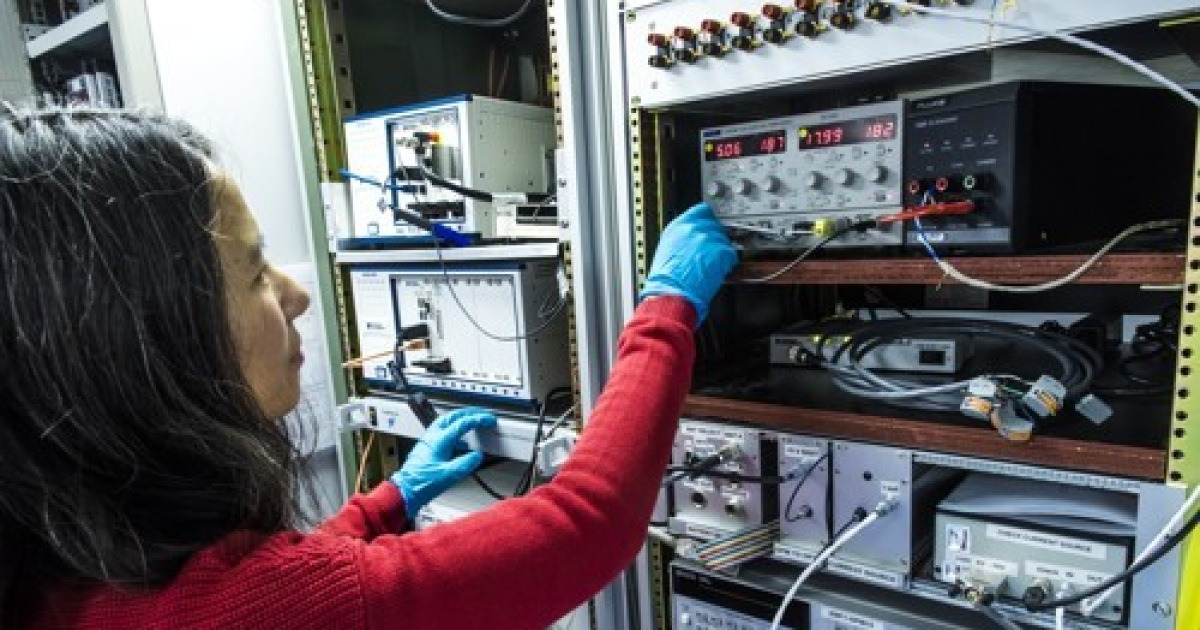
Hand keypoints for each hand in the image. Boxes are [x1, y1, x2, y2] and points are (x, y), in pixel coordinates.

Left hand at [390, 407, 497, 518]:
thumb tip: (477, 456)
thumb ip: (467, 463)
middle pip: (453, 415)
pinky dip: (455, 431)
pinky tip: (460, 442)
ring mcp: (428, 440)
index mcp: (440, 439)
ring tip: (472, 424)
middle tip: (482, 414)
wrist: (405, 491)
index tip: (489, 420)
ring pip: (446, 421)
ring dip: (461, 420)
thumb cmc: (422, 484)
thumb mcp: (450, 475)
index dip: (479, 419)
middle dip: (470, 413)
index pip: (463, 422)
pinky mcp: (427, 447)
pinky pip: (443, 431)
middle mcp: (433, 436)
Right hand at [639, 202, 737, 325]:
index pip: (702, 210)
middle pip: (716, 225)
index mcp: (678, 225)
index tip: (711, 226)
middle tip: (710, 253)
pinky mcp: (720, 251)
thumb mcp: (668, 248)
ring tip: (711, 266)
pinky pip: (731, 254)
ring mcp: (708, 239)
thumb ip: (682, 237)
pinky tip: (717, 271)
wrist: (671, 292)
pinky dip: (728, 264)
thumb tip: (691, 237)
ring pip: (725, 240)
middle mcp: (694, 228)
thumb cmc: (666, 279)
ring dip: (721, 253)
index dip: (708, 220)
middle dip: (715, 239)